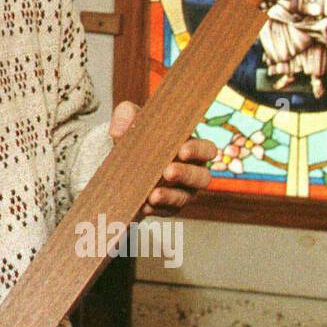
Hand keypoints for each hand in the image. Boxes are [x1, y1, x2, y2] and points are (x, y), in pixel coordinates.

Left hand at [108, 101, 216, 216]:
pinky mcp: (169, 207)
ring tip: (153, 195)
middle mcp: (193, 171)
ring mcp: (183, 191)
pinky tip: (144, 205)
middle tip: (168, 172)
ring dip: (170, 196)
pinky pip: (167, 211)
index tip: (182, 151)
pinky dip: (156, 209)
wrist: (123, 165)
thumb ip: (126, 116)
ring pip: (185, 197)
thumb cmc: (137, 139)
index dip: (198, 150)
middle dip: (186, 174)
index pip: (207, 149)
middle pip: (202, 177)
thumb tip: (118, 130)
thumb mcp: (131, 123)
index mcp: (191, 147)